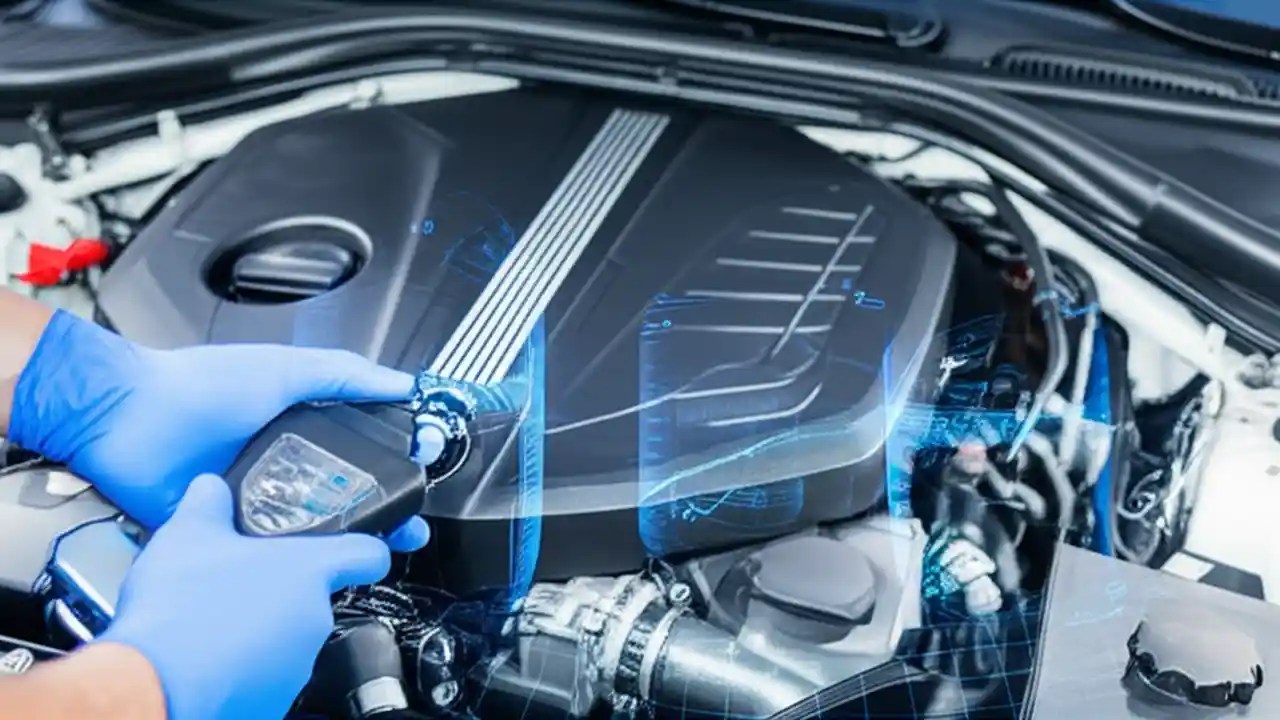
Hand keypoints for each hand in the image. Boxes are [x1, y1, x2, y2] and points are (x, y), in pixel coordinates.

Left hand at [9, 311, 427, 549]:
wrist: (125, 418)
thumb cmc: (197, 385)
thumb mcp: (283, 369)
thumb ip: (344, 375)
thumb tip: (403, 384)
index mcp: (301, 424)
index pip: (363, 445)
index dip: (396, 457)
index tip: (421, 465)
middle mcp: (284, 463)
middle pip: (347, 493)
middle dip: (384, 511)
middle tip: (411, 525)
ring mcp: (258, 499)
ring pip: (315, 527)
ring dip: (347, 537)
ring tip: (381, 547)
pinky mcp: (230, 531)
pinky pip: (271, 552)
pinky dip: (295, 557)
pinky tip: (320, 559)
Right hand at [100, 475, 393, 719]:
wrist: (154, 688)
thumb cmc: (180, 611)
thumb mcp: (188, 534)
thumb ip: (209, 503)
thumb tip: (211, 489)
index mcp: (309, 571)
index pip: (369, 554)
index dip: (367, 547)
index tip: (360, 546)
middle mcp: (314, 618)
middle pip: (314, 595)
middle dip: (280, 588)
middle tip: (239, 582)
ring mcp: (297, 664)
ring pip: (288, 635)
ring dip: (259, 627)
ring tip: (212, 620)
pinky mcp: (275, 699)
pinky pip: (265, 673)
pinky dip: (243, 664)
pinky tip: (208, 654)